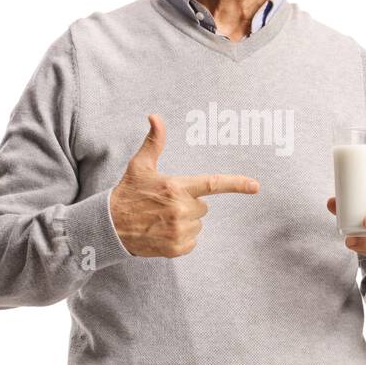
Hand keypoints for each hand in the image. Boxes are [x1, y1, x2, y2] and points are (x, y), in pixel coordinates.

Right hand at [111, 114, 259, 256]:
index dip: (237, 184)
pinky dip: (181, 239)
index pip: (213, 184)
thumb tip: (155, 116)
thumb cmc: (128, 192)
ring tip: (161, 219)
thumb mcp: (140, 165)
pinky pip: (192, 241)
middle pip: (203, 206)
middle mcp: (180, 209)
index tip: (255, 186)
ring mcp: (179, 230)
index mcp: (176, 186)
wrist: (109, 226)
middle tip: (165, 204)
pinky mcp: (176, 248)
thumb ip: (154, 141)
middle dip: (189, 204)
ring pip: (198, 225)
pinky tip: (162, 232)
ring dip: (185, 222)